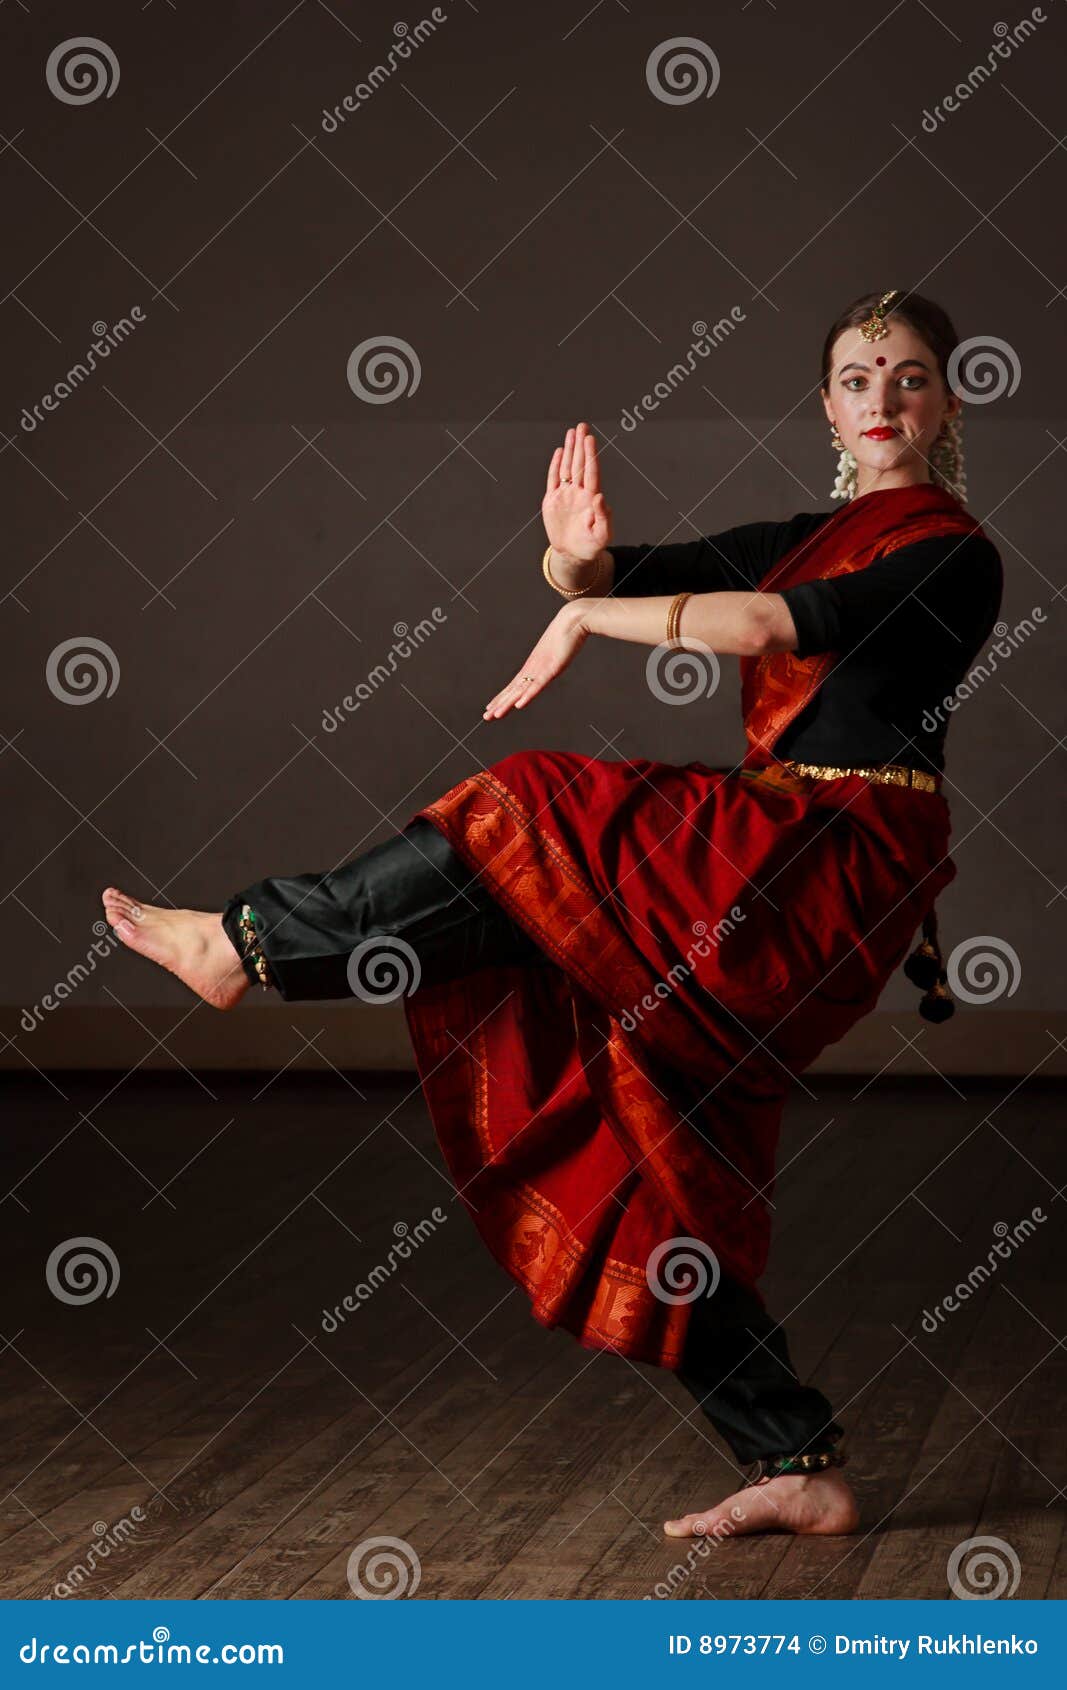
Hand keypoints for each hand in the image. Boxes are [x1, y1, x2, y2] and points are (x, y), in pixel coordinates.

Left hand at [483, 602, 588, 719]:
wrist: (573, 620)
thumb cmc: (566, 635)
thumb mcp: (556, 653)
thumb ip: (551, 661)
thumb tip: (551, 663)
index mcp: (533, 666)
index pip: (514, 686)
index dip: (502, 697)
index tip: (492, 707)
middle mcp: (532, 668)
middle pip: (513, 690)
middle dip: (499, 704)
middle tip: (486, 716)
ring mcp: (540, 668)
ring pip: (521, 690)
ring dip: (507, 703)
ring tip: (495, 715)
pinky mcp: (551, 668)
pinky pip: (537, 685)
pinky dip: (528, 695)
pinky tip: (519, 705)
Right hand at [542, 421, 612, 562]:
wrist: (573, 554)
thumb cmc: (591, 545)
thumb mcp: (602, 534)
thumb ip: (603, 516)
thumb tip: (600, 497)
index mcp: (591, 499)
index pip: (591, 472)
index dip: (590, 455)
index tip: (590, 439)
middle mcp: (579, 493)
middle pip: (580, 464)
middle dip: (581, 445)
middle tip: (582, 426)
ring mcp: (566, 495)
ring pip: (567, 467)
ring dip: (570, 450)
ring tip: (572, 432)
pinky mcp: (552, 500)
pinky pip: (553, 479)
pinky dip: (556, 465)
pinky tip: (560, 452)